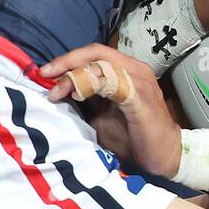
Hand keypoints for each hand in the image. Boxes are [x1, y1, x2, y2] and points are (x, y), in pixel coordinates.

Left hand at [41, 44, 182, 177]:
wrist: (164, 156)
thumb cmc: (134, 137)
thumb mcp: (101, 116)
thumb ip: (85, 100)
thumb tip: (58, 90)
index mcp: (127, 70)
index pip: (94, 54)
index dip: (68, 59)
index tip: (45, 73)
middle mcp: (135, 69)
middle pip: (96, 52)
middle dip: (67, 61)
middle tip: (45, 74)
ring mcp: (140, 81)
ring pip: (102, 64)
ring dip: (75, 75)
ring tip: (57, 92)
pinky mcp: (141, 97)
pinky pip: (113, 82)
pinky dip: (91, 85)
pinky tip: (78, 97)